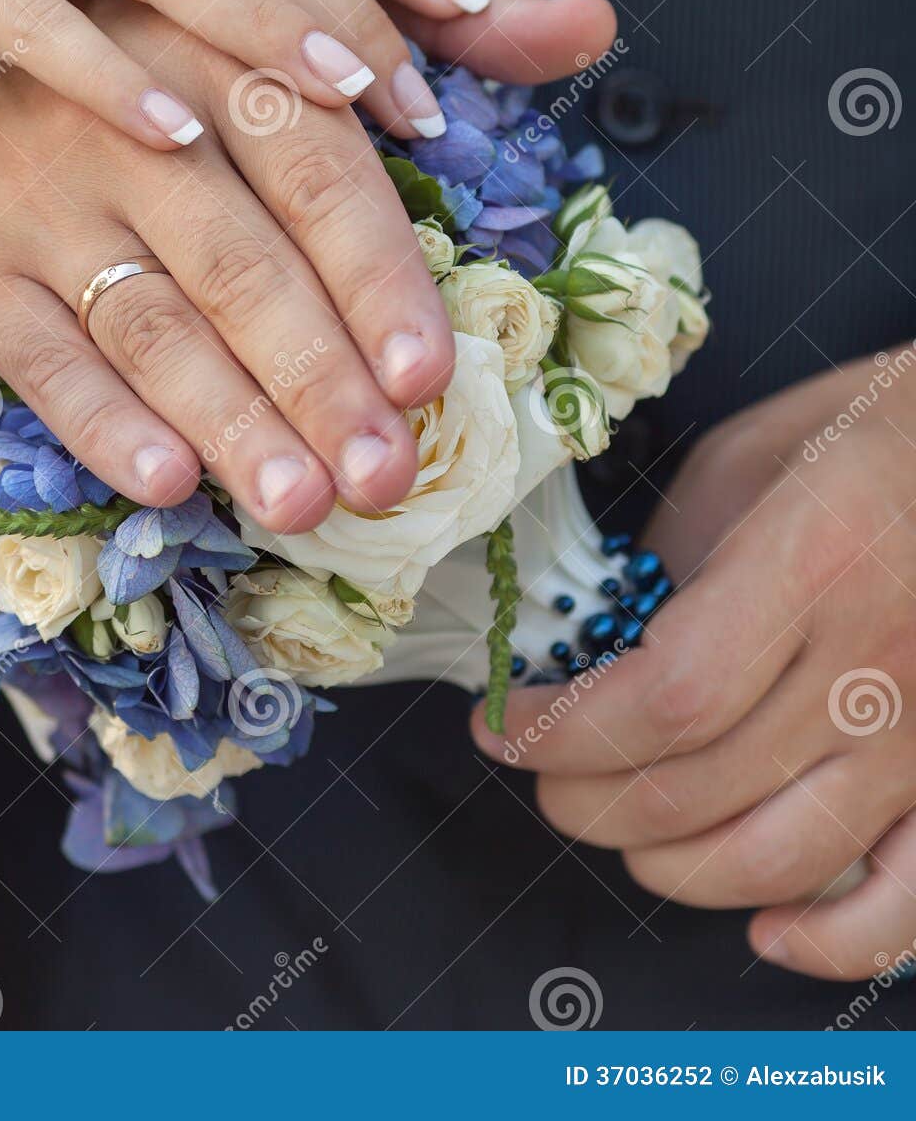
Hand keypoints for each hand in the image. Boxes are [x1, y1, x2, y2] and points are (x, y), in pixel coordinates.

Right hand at [0, 0, 613, 529]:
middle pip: (238, 262)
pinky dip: (100, 423)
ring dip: (228, 418)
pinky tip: (166, 482)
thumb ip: (433, 34)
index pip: (311, 166)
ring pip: (147, 320)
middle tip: (383, 478)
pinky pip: (36, 355)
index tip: (430, 377)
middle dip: (318, 378)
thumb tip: (591, 25)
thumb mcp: (273, 17)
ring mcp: (31, 195)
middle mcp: (120, 118)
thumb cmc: (144, 52)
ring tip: (300, 501)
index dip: (374, 276)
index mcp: (211, 46)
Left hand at [475, 354, 915, 980]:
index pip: (666, 700)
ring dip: (666, 864)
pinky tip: (766, 929)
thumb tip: (596, 650)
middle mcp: (870, 665)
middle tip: (539, 771)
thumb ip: (674, 561)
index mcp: (808, 566)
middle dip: (584, 798)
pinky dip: (832, 940)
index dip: (564, 732)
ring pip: (777, 858)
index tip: (501, 723)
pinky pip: (908, 901)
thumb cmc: (864, 436)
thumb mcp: (743, 463)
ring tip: (614, 825)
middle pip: (698, 790)